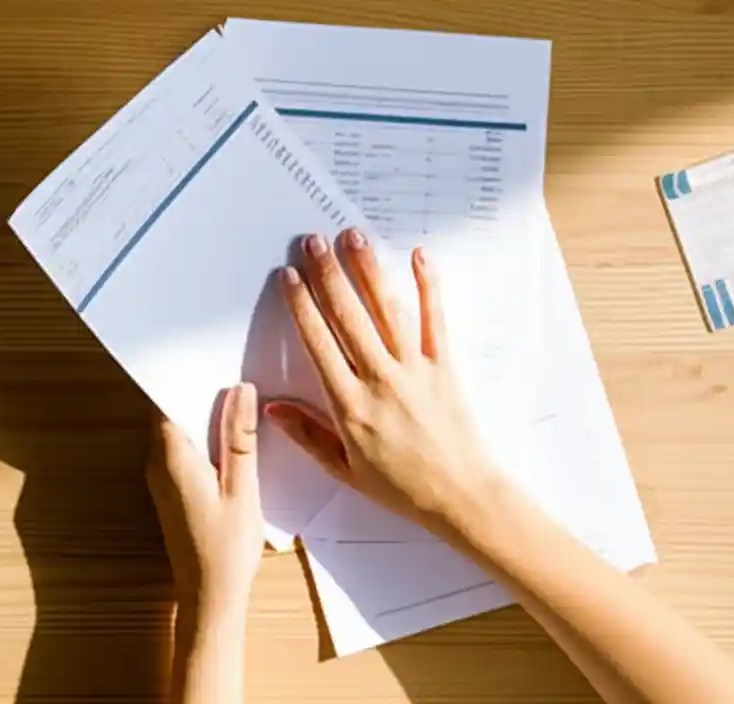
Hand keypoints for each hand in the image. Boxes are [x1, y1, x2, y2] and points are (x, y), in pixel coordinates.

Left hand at [147, 383, 263, 616]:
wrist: (210, 597)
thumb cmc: (227, 549)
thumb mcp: (242, 488)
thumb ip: (240, 437)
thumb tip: (240, 389)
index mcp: (171, 457)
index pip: (166, 397)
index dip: (186, 372)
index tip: (209, 351)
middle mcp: (158, 462)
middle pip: (172, 408)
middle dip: (200, 386)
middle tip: (232, 365)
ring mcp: (162, 475)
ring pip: (179, 426)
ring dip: (204, 411)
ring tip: (239, 393)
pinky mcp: (173, 487)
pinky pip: (185, 446)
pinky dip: (205, 433)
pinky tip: (233, 432)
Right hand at [263, 230, 504, 534]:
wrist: (460, 496)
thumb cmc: (400, 487)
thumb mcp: (344, 469)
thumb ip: (308, 434)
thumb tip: (273, 407)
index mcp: (350, 405)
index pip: (318, 343)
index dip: (301, 306)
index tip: (288, 276)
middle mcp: (380, 380)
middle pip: (348, 316)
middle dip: (328, 275)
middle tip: (312, 241)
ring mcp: (415, 369)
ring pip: (387, 310)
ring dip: (368, 270)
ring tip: (352, 236)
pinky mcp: (445, 366)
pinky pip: (436, 319)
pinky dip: (429, 286)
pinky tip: (419, 257)